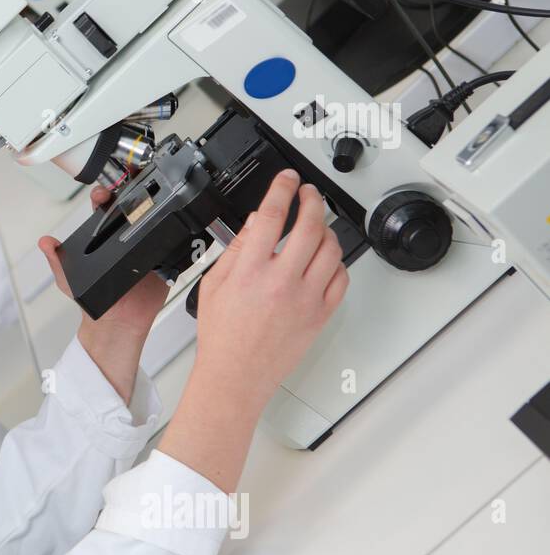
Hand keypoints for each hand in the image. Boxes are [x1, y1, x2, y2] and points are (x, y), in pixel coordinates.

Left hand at [38, 185, 169, 401]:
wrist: (117, 323)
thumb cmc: (92, 300)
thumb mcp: (68, 280)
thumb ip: (57, 261)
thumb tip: (45, 243)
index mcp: (102, 237)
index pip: (103, 210)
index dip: (102, 198)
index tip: (101, 195)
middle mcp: (124, 237)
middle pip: (129, 207)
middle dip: (130, 194)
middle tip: (128, 192)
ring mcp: (144, 247)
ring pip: (150, 220)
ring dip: (152, 208)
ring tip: (151, 203)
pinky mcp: (162, 261)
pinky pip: (170, 244)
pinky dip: (171, 234)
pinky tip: (168, 225)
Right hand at [192, 169, 347, 413]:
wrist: (236, 375)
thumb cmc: (222, 336)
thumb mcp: (214, 285)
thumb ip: (236, 250)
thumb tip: (257, 223)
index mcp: (251, 271)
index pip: (272, 215)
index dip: (282, 189)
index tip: (287, 179)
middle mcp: (282, 282)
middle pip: (310, 226)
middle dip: (312, 200)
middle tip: (309, 193)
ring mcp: (306, 299)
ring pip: (331, 249)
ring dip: (326, 229)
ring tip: (317, 225)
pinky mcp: (321, 315)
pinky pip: (341, 278)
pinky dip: (336, 262)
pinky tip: (325, 259)